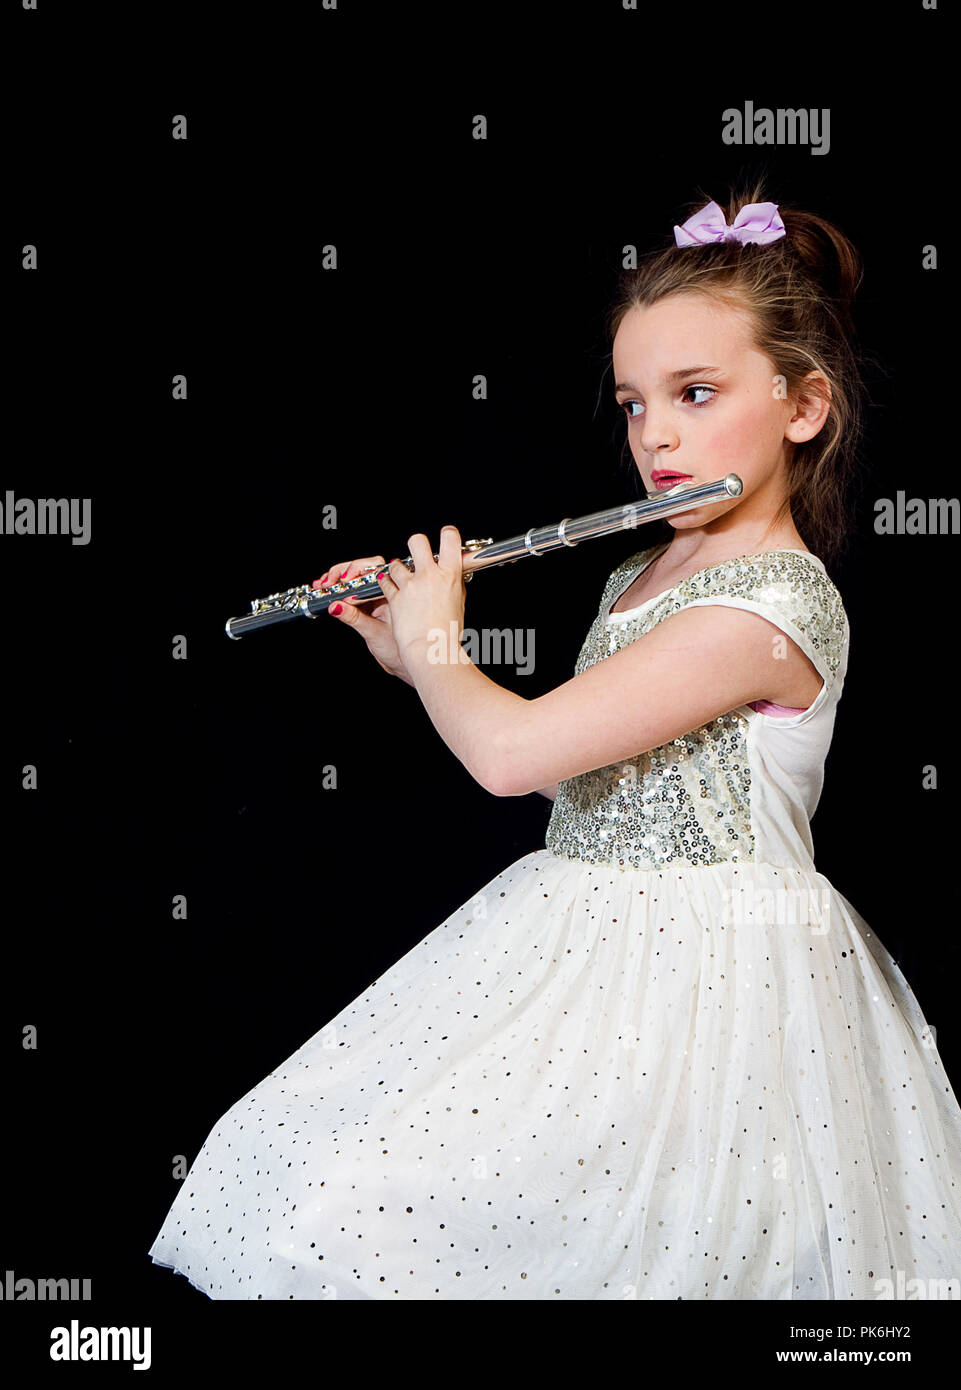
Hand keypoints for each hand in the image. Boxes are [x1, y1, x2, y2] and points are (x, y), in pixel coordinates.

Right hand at [312, 554, 411, 683]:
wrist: (405, 665)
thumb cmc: (401, 651)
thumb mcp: (374, 633)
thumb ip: (354, 618)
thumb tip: (336, 606)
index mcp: (396, 594)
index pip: (374, 571)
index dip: (357, 572)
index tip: (344, 580)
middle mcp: (388, 592)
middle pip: (362, 570)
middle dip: (342, 572)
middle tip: (329, 581)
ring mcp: (377, 598)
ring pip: (355, 579)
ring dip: (337, 579)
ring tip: (323, 584)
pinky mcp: (367, 605)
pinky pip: (351, 593)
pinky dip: (337, 590)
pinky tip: (324, 589)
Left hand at [375, 527, 467, 666]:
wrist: (432, 651)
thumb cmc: (448, 634)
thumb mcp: (459, 604)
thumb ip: (453, 585)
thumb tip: (452, 574)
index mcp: (450, 575)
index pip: (449, 538)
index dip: (447, 533)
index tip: (445, 536)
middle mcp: (429, 575)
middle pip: (417, 540)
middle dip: (416, 544)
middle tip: (419, 555)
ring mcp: (410, 585)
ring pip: (397, 563)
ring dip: (398, 570)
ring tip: (403, 582)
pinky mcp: (395, 597)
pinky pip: (386, 582)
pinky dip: (388, 585)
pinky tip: (393, 591)